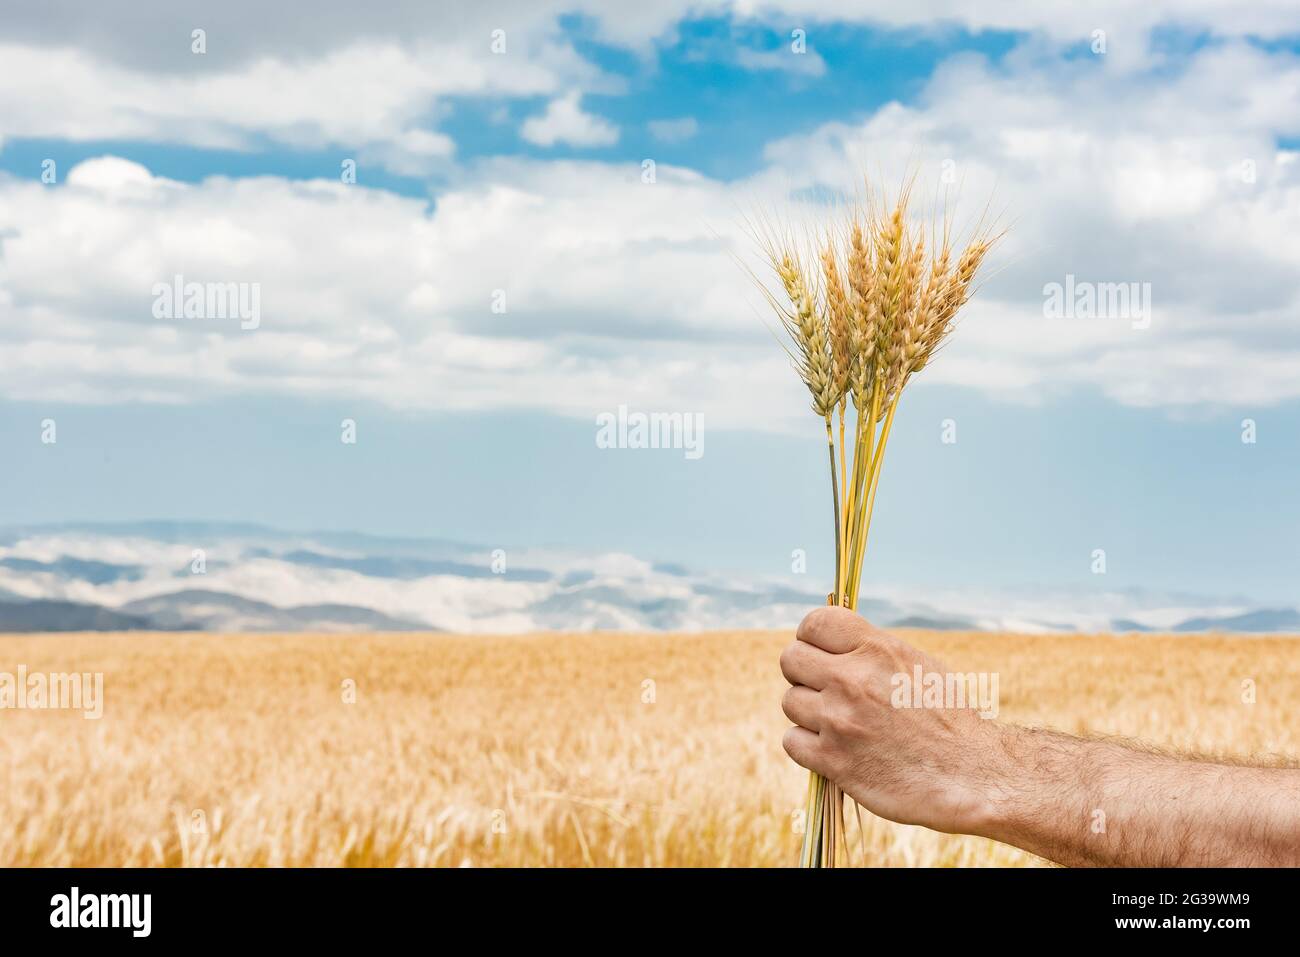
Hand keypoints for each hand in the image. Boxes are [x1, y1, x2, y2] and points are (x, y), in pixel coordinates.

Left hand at [780, 606, 1007, 835]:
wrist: (972, 773)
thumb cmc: (948, 717)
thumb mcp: (915, 664)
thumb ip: (870, 650)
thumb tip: (831, 643)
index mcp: (875, 649)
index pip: (813, 623)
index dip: (811, 637)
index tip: (821, 652)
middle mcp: (852, 680)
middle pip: (790, 660)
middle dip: (804, 673)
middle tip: (824, 689)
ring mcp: (840, 721)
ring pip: (791, 702)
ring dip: (809, 713)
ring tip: (839, 722)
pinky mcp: (834, 761)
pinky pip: (792, 741)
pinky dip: (807, 746)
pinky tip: (833, 748)